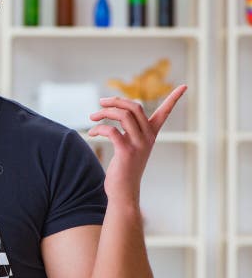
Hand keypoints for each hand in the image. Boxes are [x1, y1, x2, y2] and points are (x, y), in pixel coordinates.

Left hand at [88, 85, 186, 202]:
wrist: (123, 192)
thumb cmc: (124, 168)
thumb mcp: (129, 145)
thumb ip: (128, 129)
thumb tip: (115, 111)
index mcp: (151, 134)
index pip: (165, 113)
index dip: (174, 99)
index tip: (185, 86)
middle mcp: (148, 138)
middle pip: (135, 107)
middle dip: (116, 101)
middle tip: (101, 103)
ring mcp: (138, 145)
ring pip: (123, 115)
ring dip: (104, 113)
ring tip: (92, 118)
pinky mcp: (126, 152)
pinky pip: (112, 131)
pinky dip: (99, 129)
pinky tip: (92, 134)